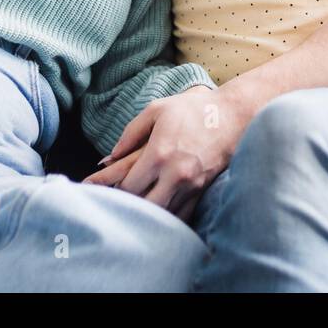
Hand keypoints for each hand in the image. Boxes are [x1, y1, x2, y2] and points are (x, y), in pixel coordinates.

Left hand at [83, 85, 251, 218]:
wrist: (233, 116)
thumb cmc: (192, 109)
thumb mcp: (156, 110)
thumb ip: (130, 133)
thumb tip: (109, 156)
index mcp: (159, 153)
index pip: (128, 185)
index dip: (108, 190)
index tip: (94, 189)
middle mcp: (174, 174)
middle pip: (143, 205)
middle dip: (125, 206)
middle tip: (110, 203)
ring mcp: (190, 185)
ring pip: (161, 214)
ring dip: (145, 214)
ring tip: (129, 211)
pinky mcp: (202, 191)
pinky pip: (181, 215)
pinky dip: (166, 218)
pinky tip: (156, 216)